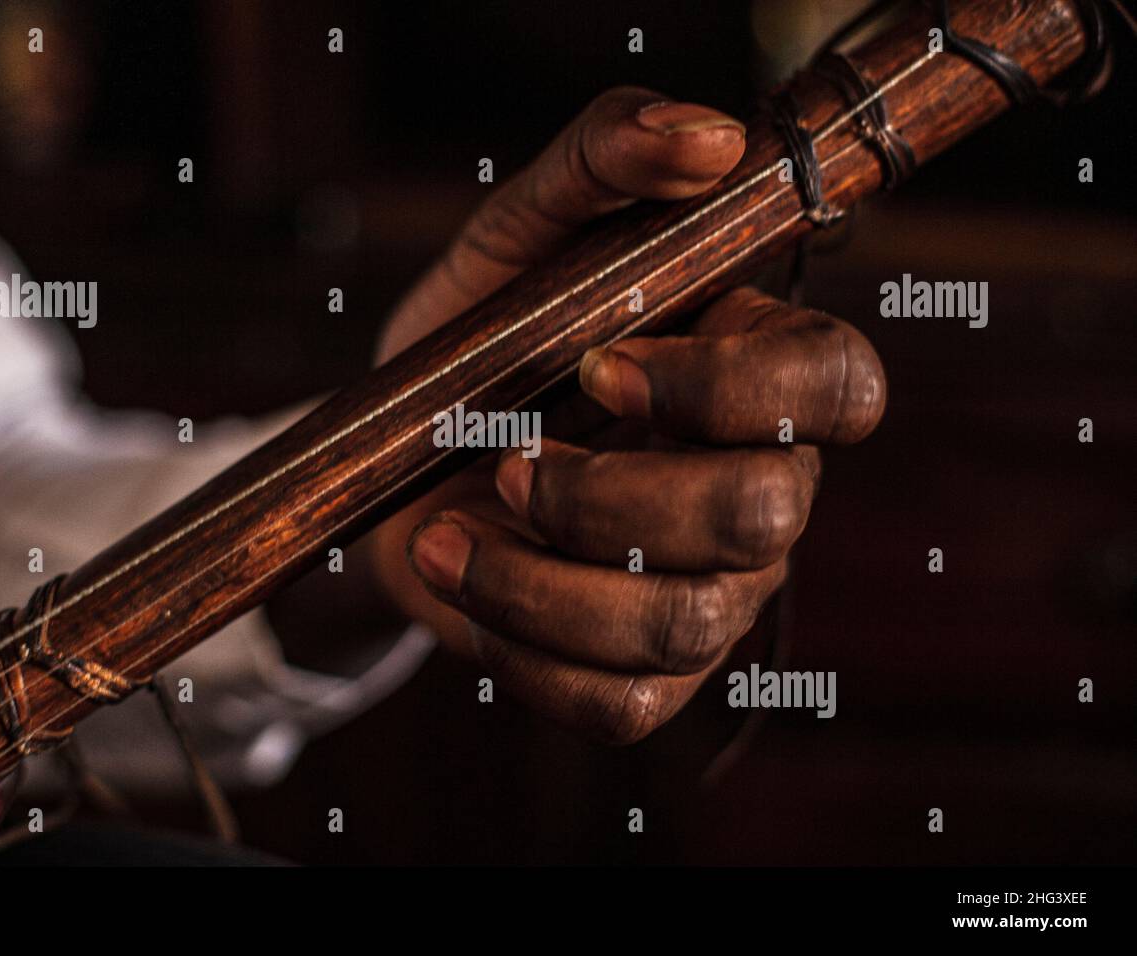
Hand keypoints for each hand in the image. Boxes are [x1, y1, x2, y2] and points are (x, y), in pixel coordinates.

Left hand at [368, 88, 885, 742]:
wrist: (405, 464)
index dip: (735, 389)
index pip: (840, 387)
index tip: (603, 364)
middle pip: (761, 517)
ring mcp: (709, 591)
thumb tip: (706, 139)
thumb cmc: (482, 346)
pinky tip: (466, 584)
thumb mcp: (519, 237)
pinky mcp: (645, 674)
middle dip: (609, 496)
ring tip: (449, 534)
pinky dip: (523, 648)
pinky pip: (619, 704)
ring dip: (541, 581)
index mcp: (750, 377)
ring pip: (679, 622)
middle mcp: (756, 489)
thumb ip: (603, 160)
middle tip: (505, 462)